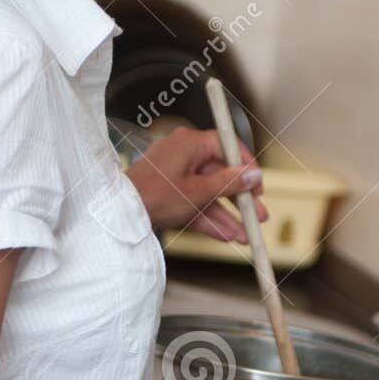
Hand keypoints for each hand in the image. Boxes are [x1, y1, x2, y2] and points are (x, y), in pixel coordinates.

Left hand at [126, 124, 267, 239]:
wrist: (120, 216)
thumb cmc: (153, 196)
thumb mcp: (198, 192)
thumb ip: (229, 183)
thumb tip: (254, 175)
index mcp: (189, 143)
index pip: (227, 145)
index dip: (246, 165)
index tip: (258, 184)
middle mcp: (183, 155)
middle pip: (220, 175)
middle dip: (240, 200)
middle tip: (257, 215)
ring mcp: (175, 175)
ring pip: (209, 194)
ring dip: (227, 216)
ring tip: (245, 235)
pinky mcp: (168, 193)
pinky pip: (194, 204)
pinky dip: (208, 219)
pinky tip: (226, 236)